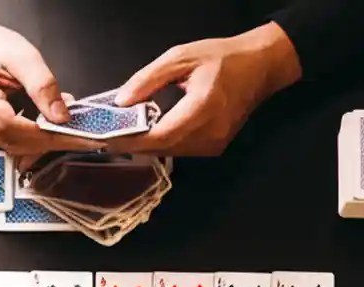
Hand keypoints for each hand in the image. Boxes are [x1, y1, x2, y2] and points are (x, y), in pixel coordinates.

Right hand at [0, 19, 102, 155]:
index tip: (78, 137)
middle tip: (78, 131)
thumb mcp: (26, 57)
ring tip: (60, 121)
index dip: (46, 136)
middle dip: (49, 141)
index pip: (12, 128)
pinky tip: (44, 122)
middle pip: (14, 143)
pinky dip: (32, 137)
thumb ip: (43, 87)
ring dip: (42, 140)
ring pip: (14, 147)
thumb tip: (61, 118)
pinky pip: (10, 143)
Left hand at [105, 22, 300, 156]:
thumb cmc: (221, 57)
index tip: (105, 137)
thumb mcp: (180, 57)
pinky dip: (163, 143)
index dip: (131, 139)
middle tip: (106, 134)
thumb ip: (148, 79)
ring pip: (171, 152)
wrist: (258, 68)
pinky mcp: (216, 148)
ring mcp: (216, 144)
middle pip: (163, 148)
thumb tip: (122, 101)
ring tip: (124, 132)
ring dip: (147, 144)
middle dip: (133, 143)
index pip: (160, 135)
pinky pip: (182, 150)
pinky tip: (149, 131)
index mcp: (204, 106)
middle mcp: (211, 132)